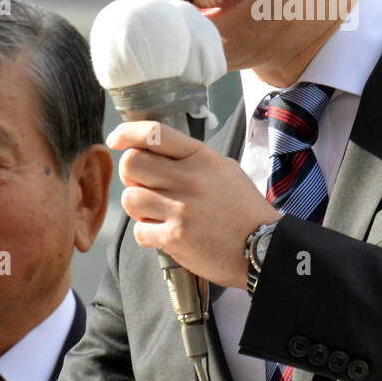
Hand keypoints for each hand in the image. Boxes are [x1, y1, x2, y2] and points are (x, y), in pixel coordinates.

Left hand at [107, 121, 279, 288]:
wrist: (264, 248)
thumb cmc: (244, 210)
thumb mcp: (225, 170)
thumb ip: (191, 159)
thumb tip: (155, 153)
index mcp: (201, 158)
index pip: (155, 133)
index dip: (128, 132)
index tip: (117, 138)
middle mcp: (190, 179)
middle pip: (132, 164)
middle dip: (132, 176)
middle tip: (146, 187)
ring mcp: (182, 209)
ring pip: (130, 197)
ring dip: (138, 207)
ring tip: (157, 213)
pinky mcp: (175, 238)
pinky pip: (139, 230)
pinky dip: (148, 234)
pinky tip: (166, 235)